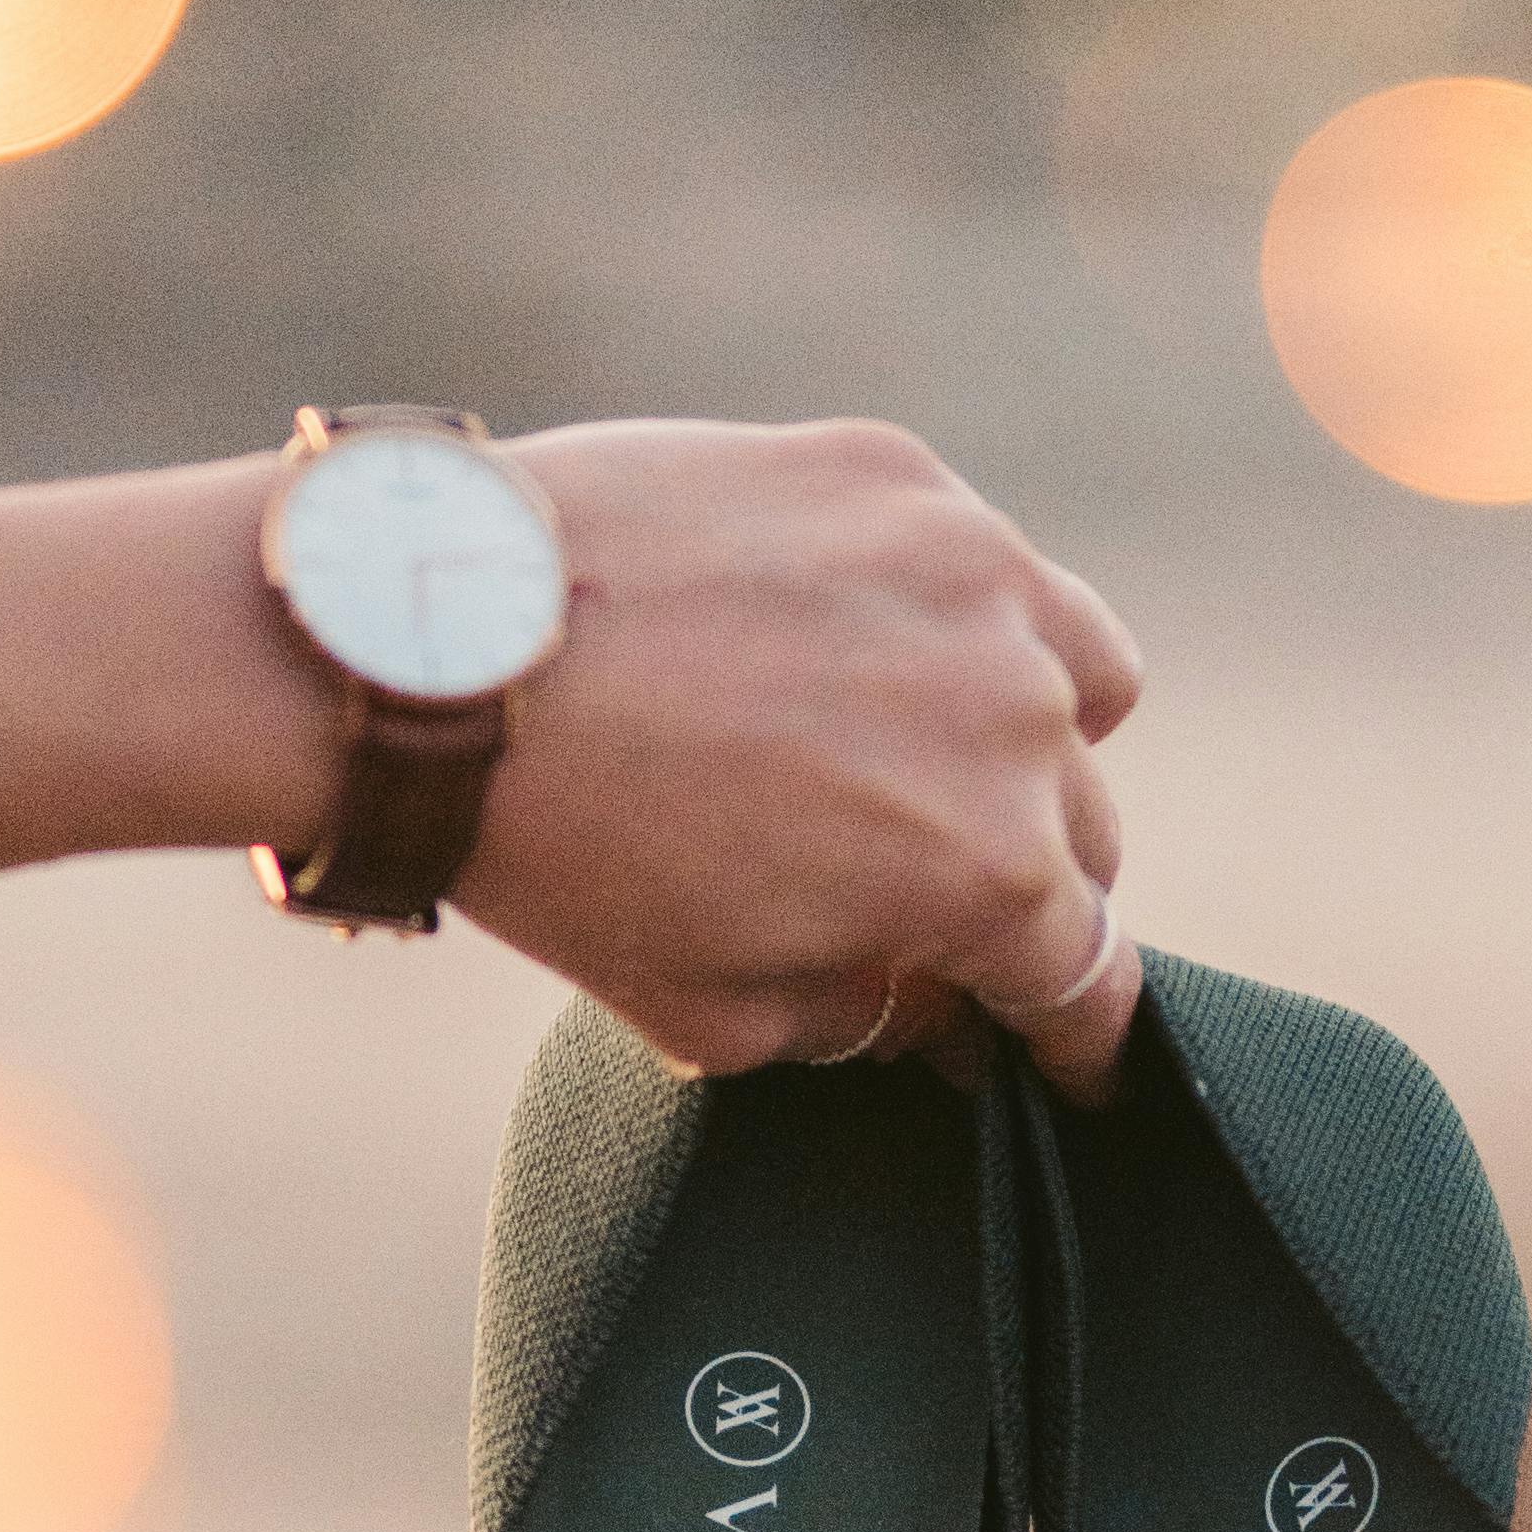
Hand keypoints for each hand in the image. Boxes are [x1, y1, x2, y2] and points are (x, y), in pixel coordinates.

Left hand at [463, 417, 1140, 1096]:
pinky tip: (841, 633)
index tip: (1068, 1054)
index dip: (1079, 1036)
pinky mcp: (898, 476)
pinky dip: (943, 610)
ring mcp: (970, 574)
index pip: (1092, 976)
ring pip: (1083, 672)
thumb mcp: (720, 1013)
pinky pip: (982, 560)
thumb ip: (868, 1022)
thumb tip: (941, 1013)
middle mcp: (1016, 717)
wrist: (439, 648)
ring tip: (934, 745)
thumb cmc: (567, 851)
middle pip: (1091, 832)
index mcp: (988, 874)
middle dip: (1032, 885)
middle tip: (936, 894)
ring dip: (1037, 728)